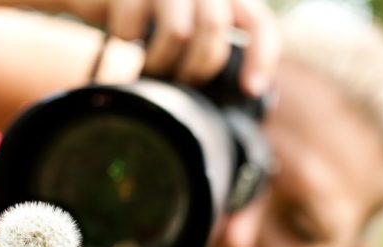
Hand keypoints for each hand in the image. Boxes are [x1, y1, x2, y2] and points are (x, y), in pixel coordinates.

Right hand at [65, 0, 279, 95]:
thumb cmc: (146, 16)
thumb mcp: (185, 25)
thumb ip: (210, 46)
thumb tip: (242, 95)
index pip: (258, 22)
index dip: (260, 58)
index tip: (250, 89)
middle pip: (214, 30)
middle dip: (198, 67)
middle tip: (181, 82)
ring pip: (177, 33)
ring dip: (161, 63)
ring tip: (150, 68)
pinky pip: (133, 29)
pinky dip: (125, 45)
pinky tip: (121, 41)